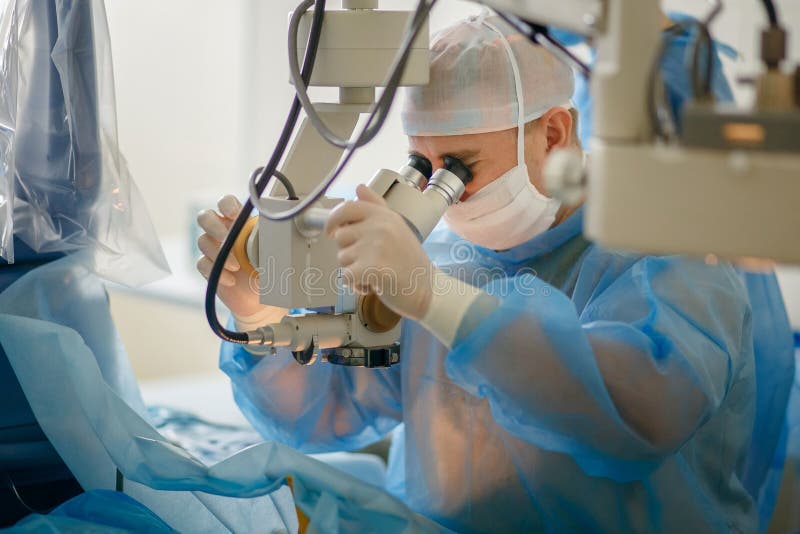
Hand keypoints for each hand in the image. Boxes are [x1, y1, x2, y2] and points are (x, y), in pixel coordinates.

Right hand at [196, 195, 265, 317]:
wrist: (261, 298)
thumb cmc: (268, 270)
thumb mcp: (273, 252)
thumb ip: (268, 239)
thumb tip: (273, 231)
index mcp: (239, 222)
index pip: (225, 203)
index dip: (226, 205)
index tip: (234, 214)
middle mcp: (223, 232)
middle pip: (205, 217)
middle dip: (214, 226)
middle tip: (227, 238)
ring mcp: (214, 249)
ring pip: (202, 241)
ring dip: (219, 252)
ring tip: (237, 266)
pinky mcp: (209, 268)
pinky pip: (202, 264)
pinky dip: (216, 271)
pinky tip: (231, 280)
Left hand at [326, 184, 433, 319]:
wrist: (427, 290)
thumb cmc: (410, 261)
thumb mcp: (396, 227)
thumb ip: (376, 206)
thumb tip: (359, 188)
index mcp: (384, 215)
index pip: (347, 208)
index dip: (333, 220)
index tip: (330, 232)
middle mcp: (380, 227)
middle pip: (340, 237)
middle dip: (350, 252)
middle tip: (372, 261)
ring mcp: (376, 246)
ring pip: (342, 258)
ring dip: (354, 270)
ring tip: (376, 273)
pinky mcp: (372, 268)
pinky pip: (346, 276)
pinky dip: (356, 285)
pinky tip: (373, 284)